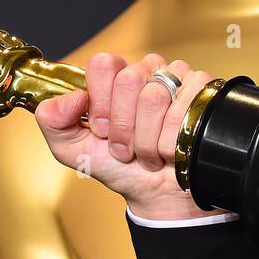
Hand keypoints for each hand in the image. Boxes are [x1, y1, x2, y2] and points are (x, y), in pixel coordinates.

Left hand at [33, 52, 228, 221]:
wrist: (153, 193)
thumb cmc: (117, 167)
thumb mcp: (73, 149)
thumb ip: (54, 122)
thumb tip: (72, 98)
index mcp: (115, 77)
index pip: (104, 64)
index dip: (100, 102)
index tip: (101, 129)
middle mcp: (147, 72)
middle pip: (129, 80)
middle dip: (122, 127)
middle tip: (125, 147)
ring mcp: (178, 80)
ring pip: (154, 98)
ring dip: (145, 140)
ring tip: (146, 152)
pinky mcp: (204, 94)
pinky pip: (182, 113)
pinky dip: (168, 144)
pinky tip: (168, 150)